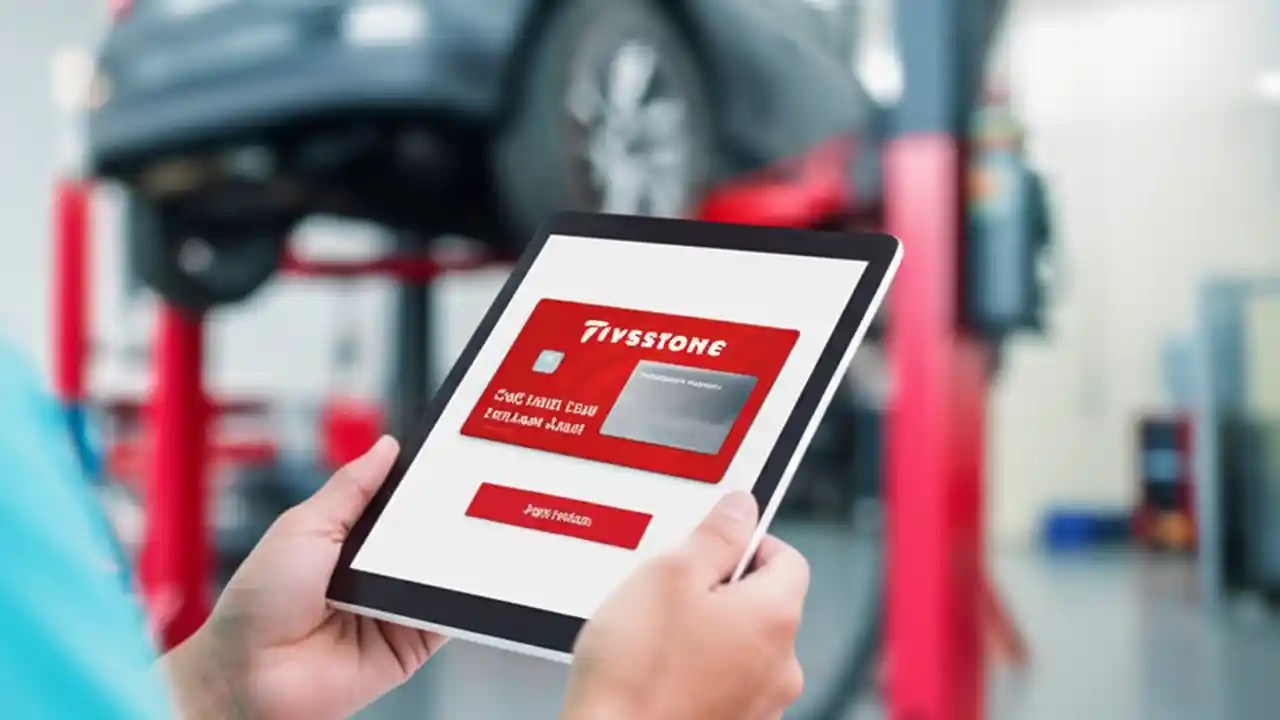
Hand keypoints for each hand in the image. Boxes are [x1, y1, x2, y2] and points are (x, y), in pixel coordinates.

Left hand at [163, 436, 446, 719]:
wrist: (249, 675)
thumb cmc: (257, 604)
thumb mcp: (304, 526)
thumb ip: (351, 487)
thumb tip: (387, 447)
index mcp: (350, 539)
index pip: (399, 504)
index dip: (422, 484)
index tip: (450, 458)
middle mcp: (376, 573)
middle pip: (426, 536)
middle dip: (444, 517)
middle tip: (468, 492)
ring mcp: (396, 608)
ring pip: (442, 573)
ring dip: (452, 556)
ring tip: (461, 534)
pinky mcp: (412, 644)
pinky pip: (448, 616)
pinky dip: (460, 599)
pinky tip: (460, 578)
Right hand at [561, 492, 809, 719]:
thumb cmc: (636, 671)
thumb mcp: (668, 574)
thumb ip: (715, 535)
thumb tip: (742, 509)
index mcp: (775, 617)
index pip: (788, 558)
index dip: (748, 543)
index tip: (712, 545)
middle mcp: (783, 666)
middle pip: (766, 604)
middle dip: (723, 591)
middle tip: (671, 593)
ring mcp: (762, 706)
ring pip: (745, 647)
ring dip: (711, 634)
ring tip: (658, 638)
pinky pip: (728, 684)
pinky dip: (702, 673)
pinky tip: (661, 673)